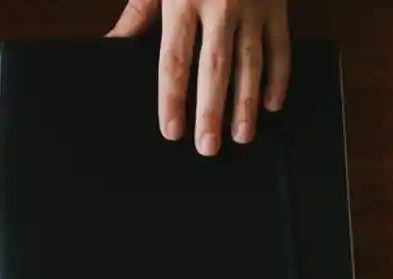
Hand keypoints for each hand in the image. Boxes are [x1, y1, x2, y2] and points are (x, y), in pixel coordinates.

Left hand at [108, 0, 290, 155]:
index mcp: (183, 1)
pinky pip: (281, 45)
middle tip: (208, 148)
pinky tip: (272, 104)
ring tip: (242, 137)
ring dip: (246, 103)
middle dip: (211, 111)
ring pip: (251, 62)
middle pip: (214, 69)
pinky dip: (278, 76)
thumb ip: (138, 13)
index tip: (171, 131)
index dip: (172, 99)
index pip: (175, 61)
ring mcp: (254, 5)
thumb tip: (111, 45)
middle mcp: (220, 5)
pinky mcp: (278, 3)